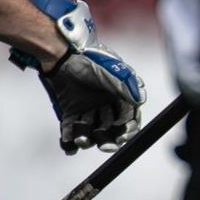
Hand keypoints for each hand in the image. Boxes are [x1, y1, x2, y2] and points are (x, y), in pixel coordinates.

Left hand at [10, 0, 146, 152]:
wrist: (59, 53)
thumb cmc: (88, 58)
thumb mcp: (110, 71)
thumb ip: (126, 85)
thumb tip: (140, 100)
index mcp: (119, 96)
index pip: (128, 118)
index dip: (127, 129)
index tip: (122, 136)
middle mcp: (105, 105)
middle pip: (110, 129)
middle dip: (108, 138)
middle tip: (104, 145)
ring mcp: (87, 109)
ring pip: (91, 131)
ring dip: (88, 138)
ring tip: (81, 139)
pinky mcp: (69, 112)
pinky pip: (72, 129)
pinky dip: (70, 140)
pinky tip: (69, 146)